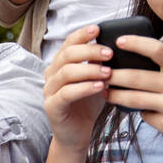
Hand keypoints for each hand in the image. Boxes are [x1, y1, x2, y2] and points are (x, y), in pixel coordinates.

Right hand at [41, 25, 112, 151]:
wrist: (77, 134)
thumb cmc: (87, 104)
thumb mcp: (96, 80)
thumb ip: (100, 64)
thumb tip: (113, 46)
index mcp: (60, 64)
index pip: (68, 43)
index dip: (82, 34)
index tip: (98, 29)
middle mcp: (52, 74)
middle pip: (67, 54)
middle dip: (90, 51)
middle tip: (110, 53)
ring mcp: (49, 90)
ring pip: (66, 72)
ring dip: (90, 69)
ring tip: (108, 72)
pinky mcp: (52, 106)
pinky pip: (67, 93)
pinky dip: (84, 88)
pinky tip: (99, 86)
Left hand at [106, 36, 162, 151]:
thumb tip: (143, 54)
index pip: (155, 49)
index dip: (134, 43)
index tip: (118, 41)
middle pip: (136, 77)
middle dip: (114, 74)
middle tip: (100, 71)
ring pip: (133, 99)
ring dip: (115, 95)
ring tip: (105, 91)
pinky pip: (145, 115)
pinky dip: (138, 111)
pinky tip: (133, 109)